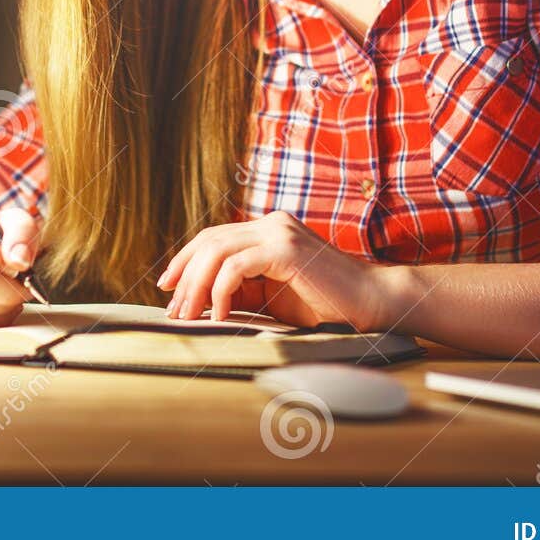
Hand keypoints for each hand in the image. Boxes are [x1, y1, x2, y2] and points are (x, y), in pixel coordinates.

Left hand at [157, 210, 392, 330]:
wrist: (372, 303)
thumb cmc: (327, 305)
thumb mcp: (273, 297)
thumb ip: (241, 291)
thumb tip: (198, 302)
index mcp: (267, 230)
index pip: (214, 238)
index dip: (185, 261)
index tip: (167, 289)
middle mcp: (271, 223)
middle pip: (209, 240)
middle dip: (184, 275)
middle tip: (173, 309)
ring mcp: (278, 232)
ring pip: (217, 250)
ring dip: (196, 285)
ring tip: (188, 315)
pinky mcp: (286, 248)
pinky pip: (237, 267)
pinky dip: (221, 292)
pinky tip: (219, 316)